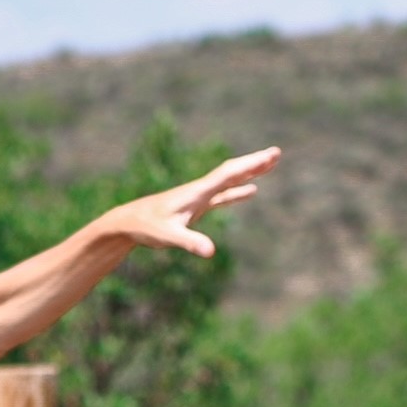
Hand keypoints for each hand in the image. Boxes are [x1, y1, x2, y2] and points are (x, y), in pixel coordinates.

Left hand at [108, 147, 281, 258]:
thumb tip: (210, 252)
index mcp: (197, 193)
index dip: (250, 166)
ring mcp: (199, 197)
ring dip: (250, 173)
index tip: (270, 155)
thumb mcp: (169, 237)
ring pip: (229, 181)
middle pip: (232, 173)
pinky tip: (252, 191)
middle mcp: (200, 190)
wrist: (128, 222)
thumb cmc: (147, 228)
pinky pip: (223, 196)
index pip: (228, 175)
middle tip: (277, 153)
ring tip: (270, 163)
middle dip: (254, 163)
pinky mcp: (196, 207)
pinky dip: (238, 192)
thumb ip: (189, 242)